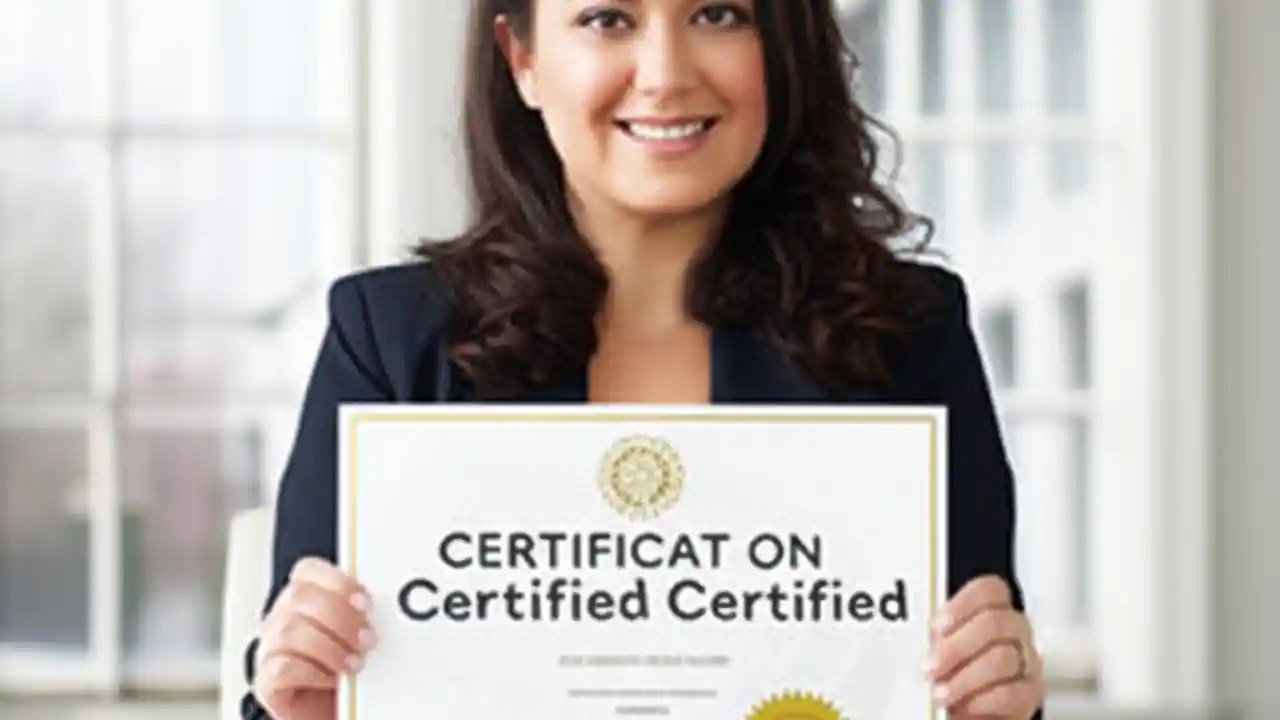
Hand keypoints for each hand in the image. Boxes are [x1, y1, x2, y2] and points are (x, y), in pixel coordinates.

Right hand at [252, 557, 376, 719]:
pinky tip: (332, 680)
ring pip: (290, 630)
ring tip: (356, 663)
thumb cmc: (345, 669)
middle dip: (340, 616)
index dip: (339, 582)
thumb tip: (392, 605)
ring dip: (330, 646)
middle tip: (368, 639)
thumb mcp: (357, 635)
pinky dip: (312, 673)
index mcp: (302, 598)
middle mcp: (281, 618)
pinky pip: (282, 668)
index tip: (366, 602)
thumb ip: (363, 614)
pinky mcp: (265, 681)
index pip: (308, 570)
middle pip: (301, 596)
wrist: (329, 710)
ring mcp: (269, 648)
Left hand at [924, 574, 1043, 718]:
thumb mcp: (938, 649)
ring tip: (941, 694)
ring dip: (965, 678)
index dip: (963, 603)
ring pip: (1004, 658)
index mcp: (992, 611)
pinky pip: (1013, 693)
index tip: (938, 626)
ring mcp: (1026, 661)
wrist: (964, 710)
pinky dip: (982, 701)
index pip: (990, 590)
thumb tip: (918, 637)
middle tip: (931, 667)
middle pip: (996, 622)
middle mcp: (1014, 632)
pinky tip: (964, 708)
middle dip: (957, 646)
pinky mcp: (1030, 694)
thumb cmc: (950, 675)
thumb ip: (936, 638)